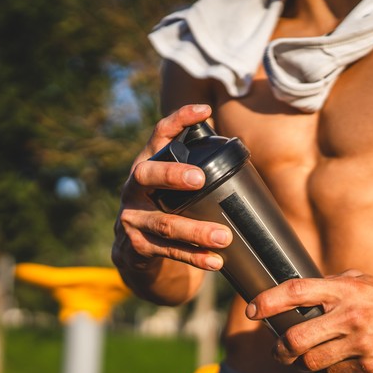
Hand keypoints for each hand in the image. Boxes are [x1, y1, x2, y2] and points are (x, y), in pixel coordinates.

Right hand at [112, 104, 231, 272]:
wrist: (137, 254)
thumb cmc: (167, 208)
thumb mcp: (174, 186)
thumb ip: (195, 168)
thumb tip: (240, 152)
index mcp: (147, 164)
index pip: (160, 135)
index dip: (179, 120)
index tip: (204, 112)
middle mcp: (134, 188)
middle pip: (147, 174)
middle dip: (172, 174)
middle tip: (200, 178)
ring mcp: (132, 218)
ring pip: (163, 222)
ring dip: (195, 230)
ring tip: (223, 236)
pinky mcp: (136, 246)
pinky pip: (167, 252)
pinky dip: (193, 257)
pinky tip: (214, 260)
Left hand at [245, 271, 372, 372]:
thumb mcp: (363, 281)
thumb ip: (331, 286)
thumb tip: (295, 293)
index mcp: (345, 289)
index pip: (296, 291)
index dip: (268, 301)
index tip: (253, 310)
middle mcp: (351, 314)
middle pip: (296, 337)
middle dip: (279, 347)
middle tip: (276, 349)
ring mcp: (361, 342)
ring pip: (311, 361)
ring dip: (298, 363)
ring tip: (299, 358)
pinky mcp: (370, 365)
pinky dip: (324, 370)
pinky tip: (328, 363)